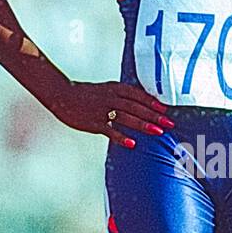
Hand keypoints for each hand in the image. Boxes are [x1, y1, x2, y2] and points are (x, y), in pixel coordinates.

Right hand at [44, 80, 174, 147]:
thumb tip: (139, 103)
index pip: (138, 95)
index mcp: (115, 88)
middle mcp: (111, 98)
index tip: (166, 109)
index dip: (153, 102)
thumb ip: (121, 95)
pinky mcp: (93, 122)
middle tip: (170, 123)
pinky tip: (132, 144)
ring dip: (144, 124)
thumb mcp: (105, 89)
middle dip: (155, 115)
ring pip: (127, 117)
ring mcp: (102, 110)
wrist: (61, 94)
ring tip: (158, 132)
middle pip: (137, 107)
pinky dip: (121, 137)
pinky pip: (110, 130)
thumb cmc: (85, 94)